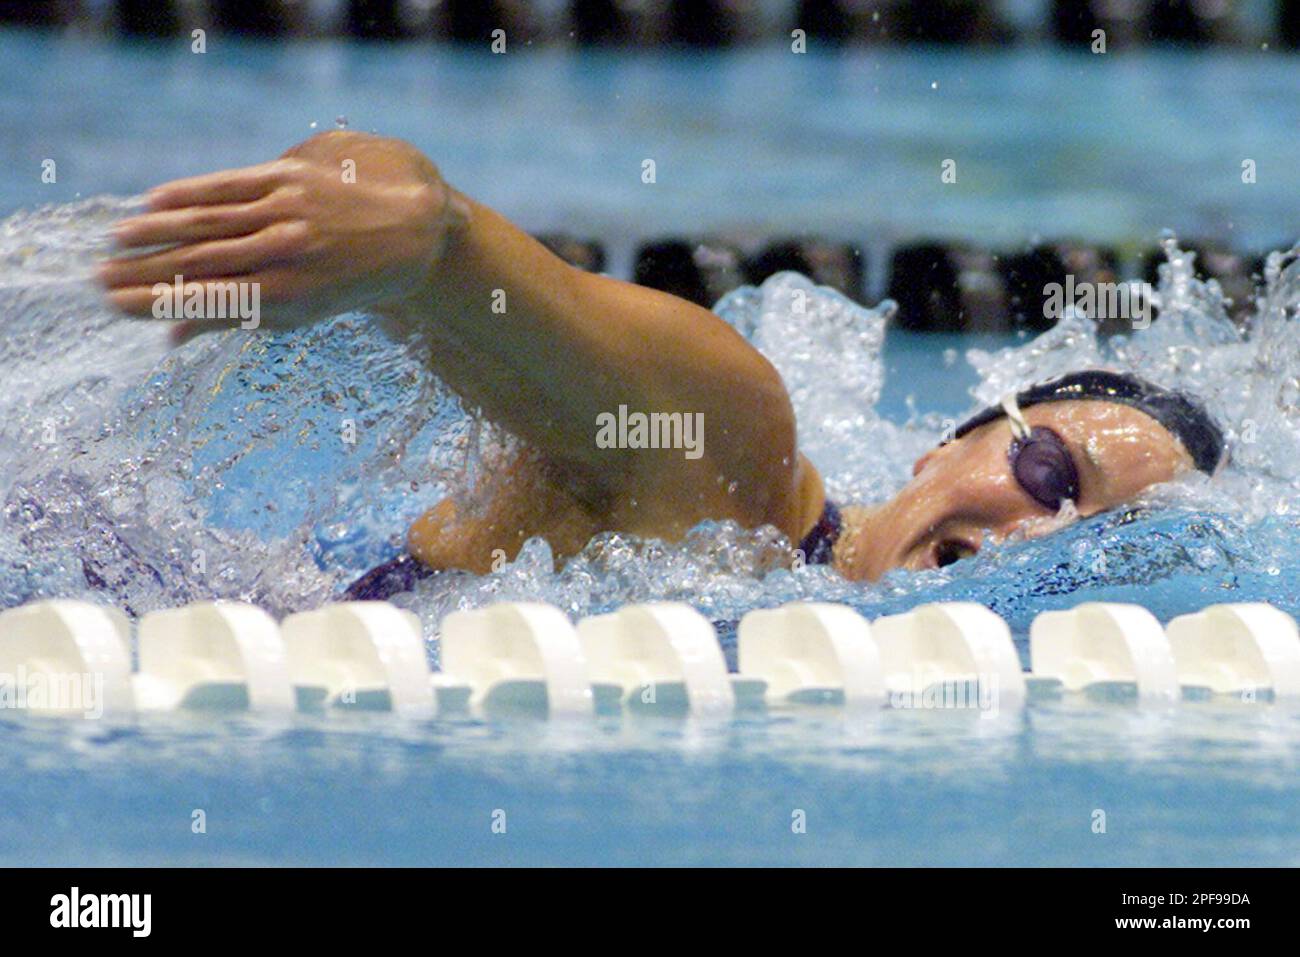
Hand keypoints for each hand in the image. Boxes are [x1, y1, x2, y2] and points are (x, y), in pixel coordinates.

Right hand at [98, 131, 467, 343]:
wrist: (412, 229)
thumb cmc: (351, 280)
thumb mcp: (305, 311)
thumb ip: (238, 319)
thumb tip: (173, 338)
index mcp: (290, 296)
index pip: (208, 299)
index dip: (157, 302)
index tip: (115, 305)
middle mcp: (286, 254)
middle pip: (199, 262)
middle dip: (144, 272)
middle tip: (98, 278)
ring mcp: (287, 212)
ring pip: (207, 223)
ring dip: (155, 233)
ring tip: (115, 243)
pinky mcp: (289, 176)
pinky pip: (228, 185)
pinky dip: (188, 194)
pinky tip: (153, 203)